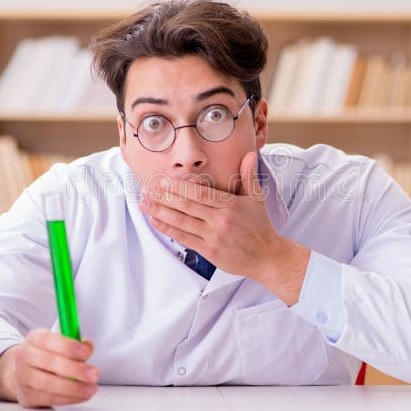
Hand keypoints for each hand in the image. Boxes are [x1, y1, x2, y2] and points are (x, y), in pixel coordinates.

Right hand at [0, 328, 98, 407]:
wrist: (25, 372)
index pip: (48, 339)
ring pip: (49, 384)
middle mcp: (24, 356)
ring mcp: (22, 377)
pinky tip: (81, 395)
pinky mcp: (26, 396)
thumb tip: (88, 346)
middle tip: (94, 374)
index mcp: (34, 338)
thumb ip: (76, 343)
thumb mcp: (60, 343)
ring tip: (91, 388)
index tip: (86, 353)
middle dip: (75, 369)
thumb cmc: (48, 355)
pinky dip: (69, 398)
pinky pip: (49, 399)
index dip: (68, 346)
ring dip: (74, 387)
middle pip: (50, 363)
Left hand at [138, 151, 309, 303]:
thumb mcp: (257, 198)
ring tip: (144, 204)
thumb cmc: (260, 226)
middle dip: (163, 197)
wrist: (267, 256)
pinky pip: (184, 238)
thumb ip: (249, 176)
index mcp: (231, 205)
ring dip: (160, 212)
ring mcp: (213, 237)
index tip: (163, 180)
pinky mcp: (209, 251)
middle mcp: (220, 221)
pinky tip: (156, 221)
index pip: (200, 193)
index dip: (179, 186)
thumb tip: (248, 154)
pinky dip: (168, 229)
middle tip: (146, 189)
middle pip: (186, 206)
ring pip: (182, 222)